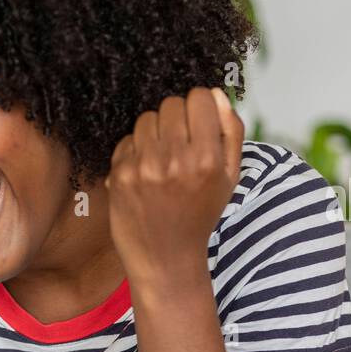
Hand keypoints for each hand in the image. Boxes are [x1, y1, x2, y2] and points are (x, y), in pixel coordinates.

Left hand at [105, 87, 243, 285]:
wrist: (166, 258)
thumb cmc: (199, 215)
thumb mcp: (229, 177)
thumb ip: (230, 131)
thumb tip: (214, 93)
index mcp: (207, 158)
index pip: (198, 97)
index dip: (199, 108)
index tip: (198, 125)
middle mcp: (175, 160)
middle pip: (170, 103)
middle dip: (176, 119)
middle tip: (178, 145)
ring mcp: (144, 167)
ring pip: (146, 118)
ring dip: (154, 133)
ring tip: (161, 160)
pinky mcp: (120, 175)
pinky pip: (127, 140)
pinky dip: (135, 152)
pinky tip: (144, 175)